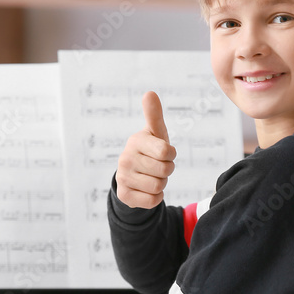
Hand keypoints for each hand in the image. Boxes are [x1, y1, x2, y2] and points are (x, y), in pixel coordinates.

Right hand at [115, 91, 176, 208]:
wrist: (133, 175)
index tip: (164, 153)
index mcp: (135, 141)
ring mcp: (123, 177)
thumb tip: (150, 93)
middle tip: (157, 166)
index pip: (165, 152)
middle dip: (167, 170)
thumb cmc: (150, 150)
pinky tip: (147, 189)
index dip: (170, 155)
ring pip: (159, 186)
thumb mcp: (155, 133)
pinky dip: (155, 197)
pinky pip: (152, 200)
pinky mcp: (124, 195)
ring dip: (161, 184)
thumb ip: (154, 115)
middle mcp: (125, 158)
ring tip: (152, 176)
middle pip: (164, 171)